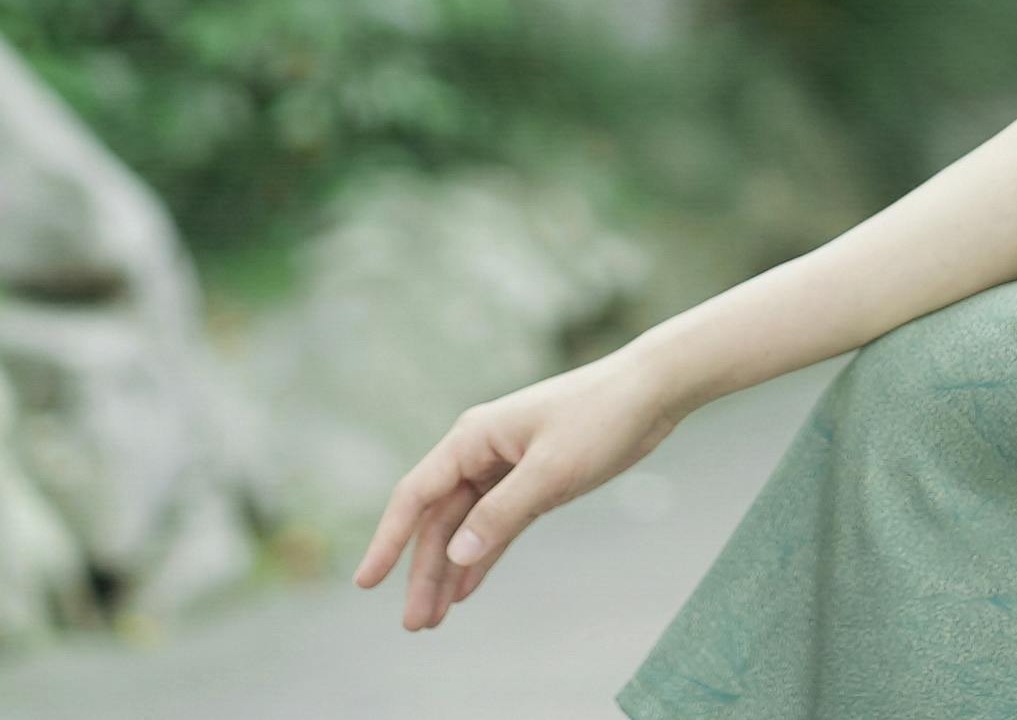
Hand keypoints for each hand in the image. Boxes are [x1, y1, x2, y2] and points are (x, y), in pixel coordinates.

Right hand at [352, 348, 685, 631]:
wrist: (650, 391)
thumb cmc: (600, 419)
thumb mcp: (551, 471)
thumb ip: (502, 513)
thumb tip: (456, 554)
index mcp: (472, 438)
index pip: (416, 496)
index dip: (388, 541)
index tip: (366, 583)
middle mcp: (480, 452)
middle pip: (439, 521)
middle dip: (423, 572)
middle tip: (414, 624)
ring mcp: (505, 467)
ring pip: (465, 528)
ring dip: (449, 572)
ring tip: (433, 620)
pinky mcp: (532, 481)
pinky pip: (495, 526)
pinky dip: (481, 558)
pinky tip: (466, 591)